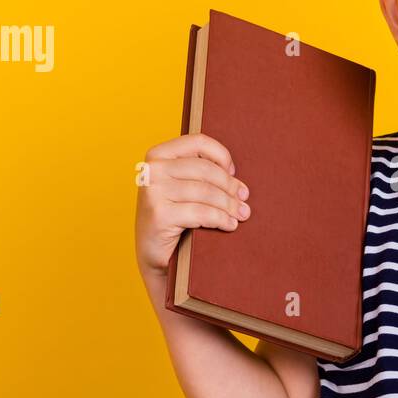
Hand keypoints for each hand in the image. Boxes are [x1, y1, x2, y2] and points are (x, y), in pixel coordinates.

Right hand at [134, 132, 250, 278]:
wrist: (152, 255)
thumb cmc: (172, 218)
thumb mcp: (181, 188)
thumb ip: (199, 173)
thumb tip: (234, 175)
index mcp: (158, 155)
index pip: (198, 142)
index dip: (222, 155)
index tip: (233, 172)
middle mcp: (152, 170)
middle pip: (206, 169)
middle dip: (230, 186)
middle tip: (244, 200)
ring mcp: (154, 192)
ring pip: (207, 192)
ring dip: (229, 205)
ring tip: (242, 214)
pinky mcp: (160, 215)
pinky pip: (202, 213)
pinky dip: (221, 218)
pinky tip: (230, 224)